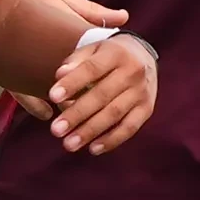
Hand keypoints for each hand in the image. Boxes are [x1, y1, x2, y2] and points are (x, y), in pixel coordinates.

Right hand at [13, 0, 128, 120]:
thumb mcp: (63, 1)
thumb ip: (92, 13)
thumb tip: (123, 16)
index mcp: (69, 43)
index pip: (92, 70)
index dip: (102, 80)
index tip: (111, 85)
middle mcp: (51, 62)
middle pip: (75, 88)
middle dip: (86, 98)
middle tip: (97, 106)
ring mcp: (30, 73)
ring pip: (53, 98)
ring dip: (63, 107)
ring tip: (73, 115)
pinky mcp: (12, 77)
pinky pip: (27, 100)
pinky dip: (37, 107)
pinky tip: (46, 113)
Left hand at [43, 36, 156, 155]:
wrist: (143, 55)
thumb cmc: (107, 56)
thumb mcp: (92, 50)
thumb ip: (75, 62)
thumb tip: (59, 76)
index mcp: (115, 53)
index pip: (91, 69)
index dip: (72, 83)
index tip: (52, 97)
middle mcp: (132, 71)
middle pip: (102, 95)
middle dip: (77, 114)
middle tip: (56, 130)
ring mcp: (141, 91)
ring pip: (114, 114)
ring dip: (91, 131)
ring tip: (69, 144)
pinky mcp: (146, 109)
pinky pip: (130, 128)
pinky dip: (112, 140)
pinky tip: (93, 149)